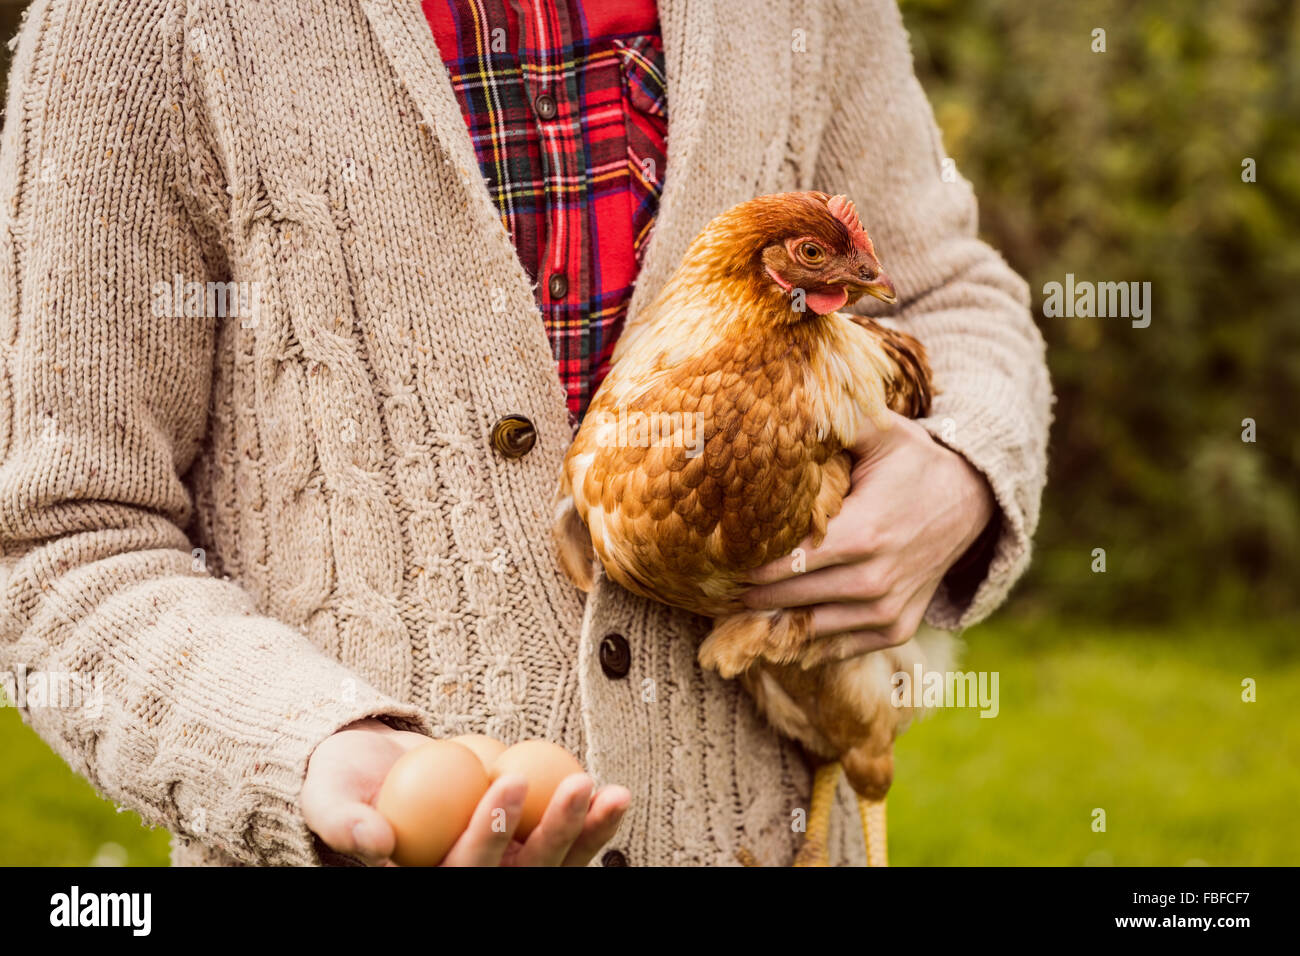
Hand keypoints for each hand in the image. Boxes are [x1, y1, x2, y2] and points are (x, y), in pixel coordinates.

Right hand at [301, 719, 629, 865]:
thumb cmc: (341, 785)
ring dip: (588, 833)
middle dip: (556, 833)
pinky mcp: (523, 845)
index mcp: (427, 881)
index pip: (463, 871)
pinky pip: (565, 840)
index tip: (508, 781)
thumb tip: (376, 841)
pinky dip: (592, 822)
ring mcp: (502, 867)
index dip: (488, 834)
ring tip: (615, 794)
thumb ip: (344, 822)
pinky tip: (615, 795)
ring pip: (553, 862)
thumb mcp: (327, 800)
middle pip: (521, 873)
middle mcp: (469, 881)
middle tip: (579, 784)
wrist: (368, 765)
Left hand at [743, 411, 993, 660]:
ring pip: (807, 629)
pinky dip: (804, 639)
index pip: (785, 562)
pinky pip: (835, 647)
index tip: (719, 556)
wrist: (971, 501)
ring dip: (770, 620)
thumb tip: (790, 408)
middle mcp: (874, 581)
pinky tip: (776, 624)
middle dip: (749, 592)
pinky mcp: (894, 629)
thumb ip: (837, 420)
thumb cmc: (913, 462)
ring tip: (736, 605)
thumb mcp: (882, 431)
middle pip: (788, 598)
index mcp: (863, 534)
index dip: (747, 562)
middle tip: (716, 582)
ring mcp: (886, 611)